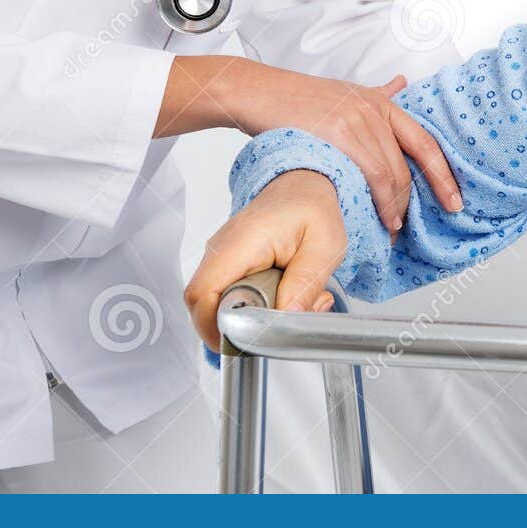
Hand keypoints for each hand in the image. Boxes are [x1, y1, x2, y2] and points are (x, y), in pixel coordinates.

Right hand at [184, 169, 347, 353]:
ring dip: (253, 316)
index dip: (214, 327)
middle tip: (283, 322)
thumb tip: (287, 320)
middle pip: (205, 306)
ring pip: (217, 305)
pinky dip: (255, 306)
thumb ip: (305, 284)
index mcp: (240, 242)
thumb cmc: (312, 208)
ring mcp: (220, 258)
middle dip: (241, 327)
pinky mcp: (227, 265)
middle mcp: (221, 250)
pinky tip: (285, 294)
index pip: (202, 294)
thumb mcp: (324, 246)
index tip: (246, 342)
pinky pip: (228, 296)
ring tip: (292, 302)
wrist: (303, 186)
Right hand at [236, 67, 459, 233]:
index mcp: (381, 102)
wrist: (260, 93)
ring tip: (395, 229)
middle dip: (421, 198)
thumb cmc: (300, 100)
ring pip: (392, 174)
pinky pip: (372, 175)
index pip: (425, 142)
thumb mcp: (347, 92)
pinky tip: (381, 219)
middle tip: (418, 224)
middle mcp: (375, 110)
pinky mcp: (340, 134)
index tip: (456, 199)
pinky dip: (381, 202)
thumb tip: (402, 83)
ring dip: (398, 207)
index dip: (443, 174)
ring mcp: (358, 121)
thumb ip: (378, 93)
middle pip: (411, 163)